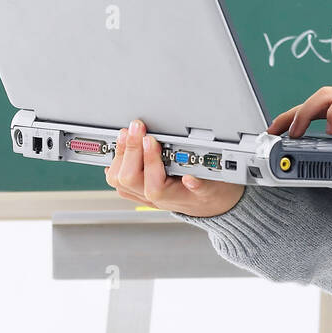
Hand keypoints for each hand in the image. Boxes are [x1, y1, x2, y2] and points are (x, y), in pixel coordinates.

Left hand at [103, 117, 243, 218]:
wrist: (209, 204)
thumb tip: (191, 179)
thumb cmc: (211, 194)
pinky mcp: (137, 187)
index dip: (149, 161)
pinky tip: (120, 148)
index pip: (153, 184)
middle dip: (131, 150)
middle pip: (129, 179)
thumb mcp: (215, 189)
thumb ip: (203, 185)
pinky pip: (118, 178)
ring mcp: (142, 194)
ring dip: (120, 154)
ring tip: (126, 134)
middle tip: (136, 128)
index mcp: (172, 197)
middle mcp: (153, 198)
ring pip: (118, 180)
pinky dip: (116, 161)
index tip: (151, 139)